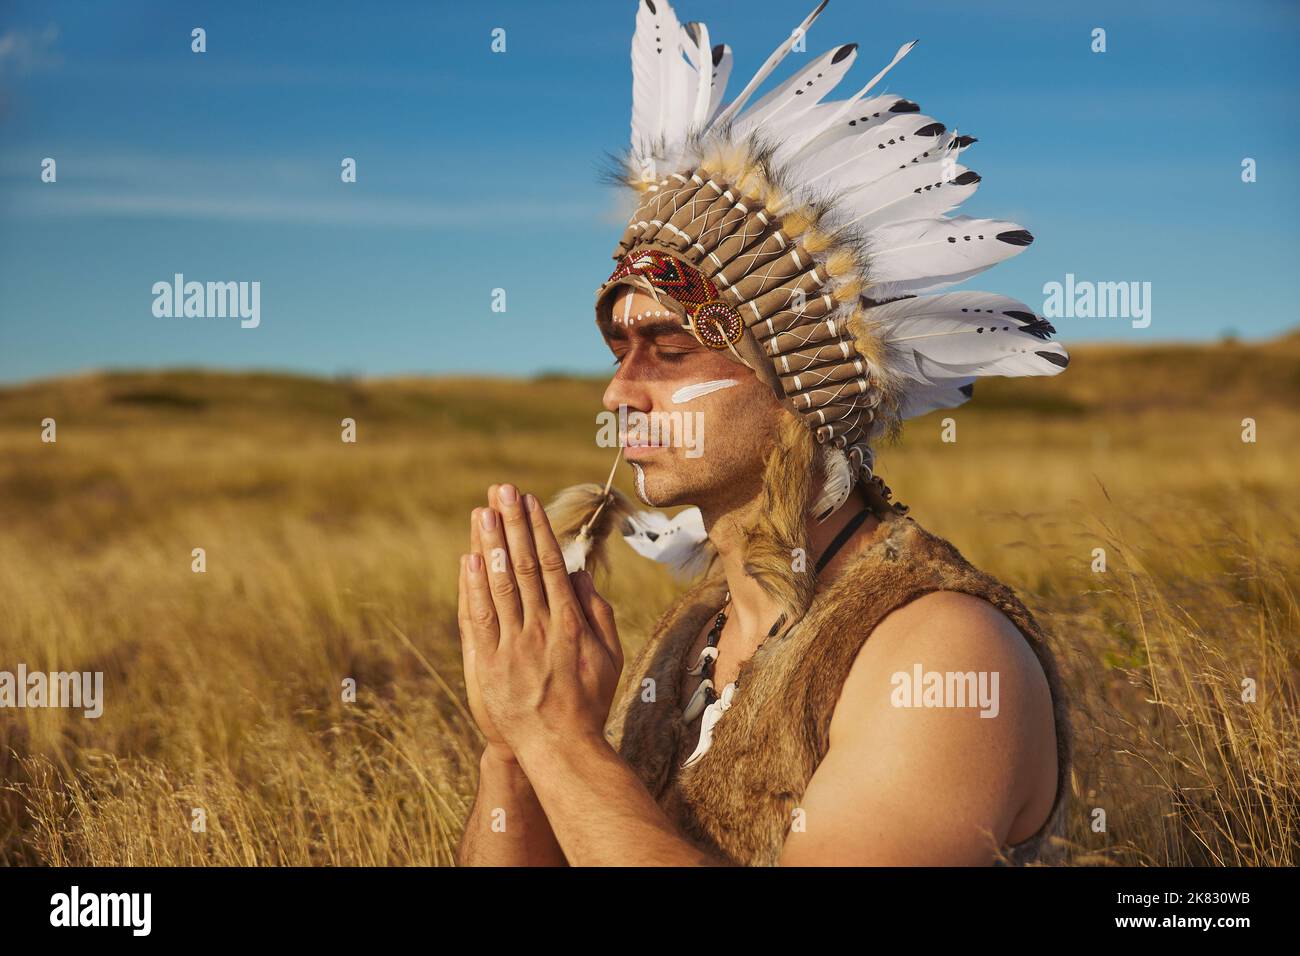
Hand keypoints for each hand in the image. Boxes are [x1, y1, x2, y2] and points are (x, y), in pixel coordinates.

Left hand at [461, 483, 622, 758]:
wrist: (559, 748)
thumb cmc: (588, 701)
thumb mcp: (609, 655)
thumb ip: (596, 611)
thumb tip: (578, 572)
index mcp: (570, 623)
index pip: (550, 564)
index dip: (538, 529)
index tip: (529, 501)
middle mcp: (541, 628)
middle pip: (523, 565)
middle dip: (512, 524)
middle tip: (502, 490)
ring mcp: (513, 646)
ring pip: (499, 584)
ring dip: (490, 544)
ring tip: (484, 511)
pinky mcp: (489, 664)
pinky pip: (478, 617)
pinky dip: (472, 585)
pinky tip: (469, 557)